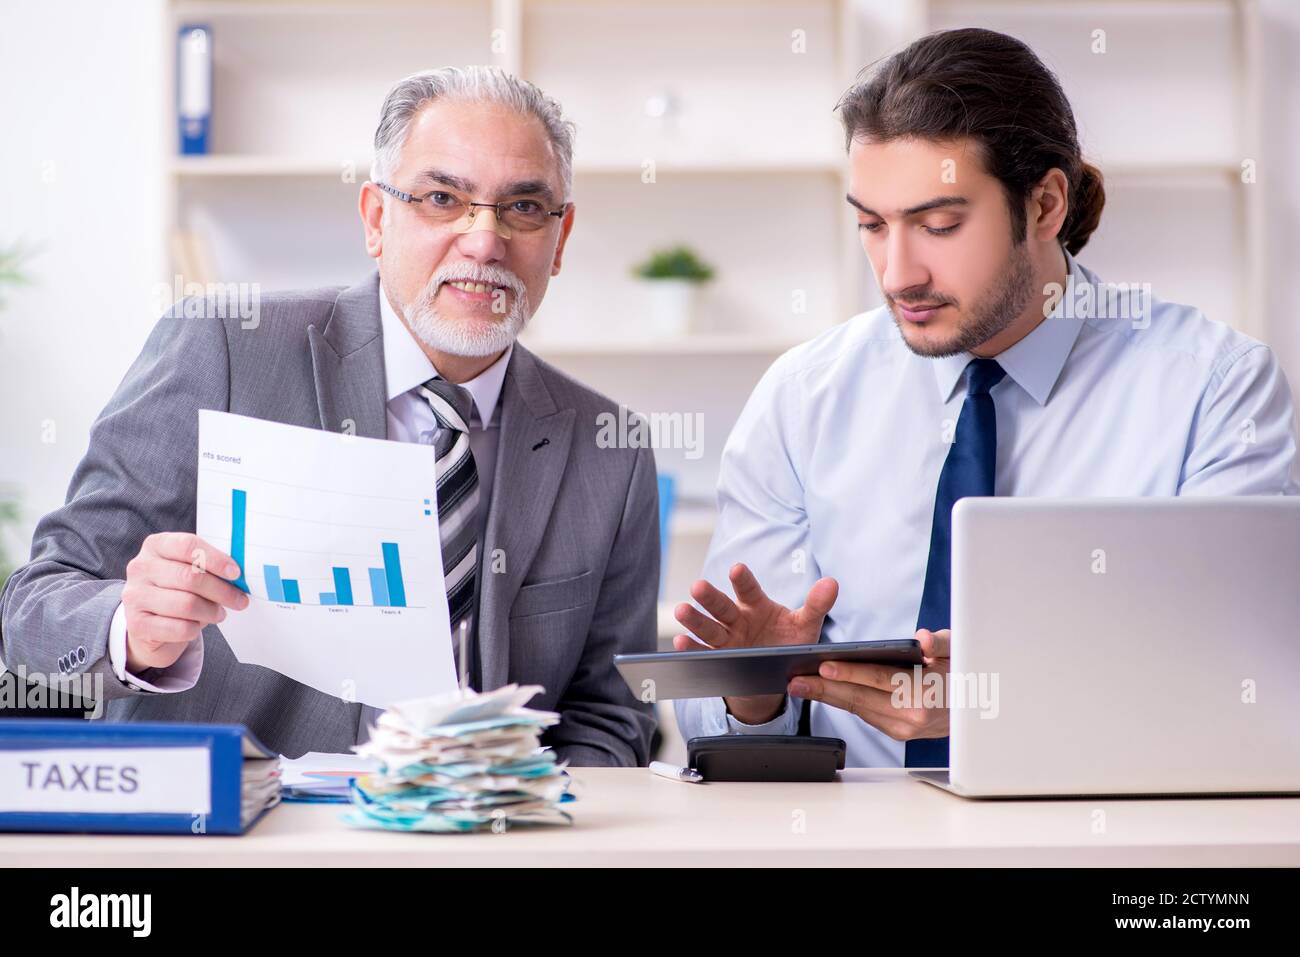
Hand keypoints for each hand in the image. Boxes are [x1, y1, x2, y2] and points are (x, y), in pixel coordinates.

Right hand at [122, 532, 248, 670]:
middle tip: (239, 600)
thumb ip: (208, 566)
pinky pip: (179, 628)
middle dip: (222, 591)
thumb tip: (237, 575)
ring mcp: (135, 596)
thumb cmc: (178, 590)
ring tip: (219, 613)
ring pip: (187, 604)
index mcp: (156, 546)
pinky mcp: (137, 624)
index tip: (236, 573)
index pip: (187, 546)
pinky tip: (197, 626)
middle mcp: (140, 567)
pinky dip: (195, 629)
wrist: (150, 624)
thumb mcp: (190, 569)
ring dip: (211, 611)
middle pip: (190, 577)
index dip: (216, 560)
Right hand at [672, 563, 838, 725]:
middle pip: (722, 606)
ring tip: (681, 610)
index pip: (749, 589)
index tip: (737, 568)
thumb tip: (832, 582)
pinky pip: (703, 652)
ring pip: (708, 628)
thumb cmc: (788, 641)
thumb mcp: (805, 626)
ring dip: (694, 620)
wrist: (776, 673)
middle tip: (698, 586)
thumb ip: (816, 605)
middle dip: (710, 597)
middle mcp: (738, 619)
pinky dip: (691, 647)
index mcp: (757, 605)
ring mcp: (726, 639)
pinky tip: (681, 642)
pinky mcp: (719, 658)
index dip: (743, 580)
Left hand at [789, 628, 950, 740]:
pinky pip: (864, 714)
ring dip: (828, 697)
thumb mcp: (959, 651)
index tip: (824, 666)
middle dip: (825, 688)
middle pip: (861, 698)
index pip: (881, 679)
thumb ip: (941, 642)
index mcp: (926, 693)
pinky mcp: (896, 732)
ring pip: (858, 709)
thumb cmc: (964, 673)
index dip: (851, 673)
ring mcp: (903, 728)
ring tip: (801, 685)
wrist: (976, 711)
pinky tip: (824, 691)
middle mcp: (912, 716)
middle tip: (795, 680)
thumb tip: (923, 639)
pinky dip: (843, 702)